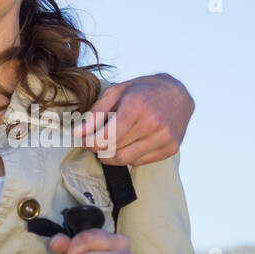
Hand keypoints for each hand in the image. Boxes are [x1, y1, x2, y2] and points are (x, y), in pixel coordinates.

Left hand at [74, 73, 192, 165]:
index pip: (108, 136)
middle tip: (93, 142)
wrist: (177, 94)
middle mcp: (153, 123)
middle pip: (114, 149)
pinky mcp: (171, 149)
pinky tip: (126, 144)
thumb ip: (95, 113)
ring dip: (110, 156)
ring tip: (106, 145)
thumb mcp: (116, 92)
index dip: (90, 142)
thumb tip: (77, 133)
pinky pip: (139, 162)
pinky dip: (127, 157)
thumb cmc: (142, 91)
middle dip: (98, 149)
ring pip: (126, 160)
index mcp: (137, 106)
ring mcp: (165, 138)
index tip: (83, 140)